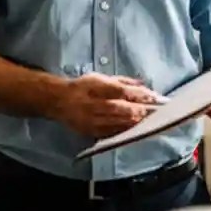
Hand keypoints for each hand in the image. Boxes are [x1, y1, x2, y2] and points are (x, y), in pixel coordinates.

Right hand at [51, 73, 165, 138]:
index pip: (119, 91)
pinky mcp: (89, 131)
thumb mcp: (99, 77)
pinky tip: (132, 129)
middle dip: (137, 110)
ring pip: (115, 122)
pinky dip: (123, 130)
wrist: (58, 101)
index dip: (137, 94)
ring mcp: (90, 119)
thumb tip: (142, 84)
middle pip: (118, 108)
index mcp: (94, 86)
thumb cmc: (82, 87)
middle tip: (151, 111)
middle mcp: (91, 103)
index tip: (152, 96)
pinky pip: (109, 132)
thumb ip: (121, 81)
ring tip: (145, 120)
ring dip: (132, 122)